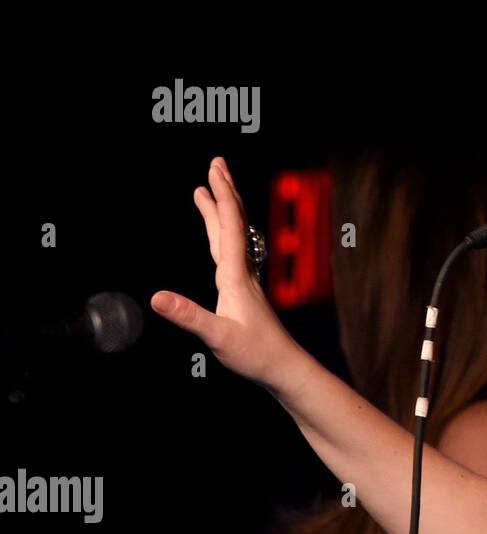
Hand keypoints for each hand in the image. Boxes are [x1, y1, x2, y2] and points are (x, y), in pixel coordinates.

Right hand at [151, 156, 305, 394]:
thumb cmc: (256, 354)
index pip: (229, 227)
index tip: (214, 170)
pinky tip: (218, 237)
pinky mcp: (242, 293)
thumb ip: (188, 316)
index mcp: (235, 276)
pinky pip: (230, 253)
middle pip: (234, 223)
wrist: (283, 368)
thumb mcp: (217, 337)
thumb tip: (156, 297)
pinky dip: (221, 235)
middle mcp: (242, 273)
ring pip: (232, 237)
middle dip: (224, 192)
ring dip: (221, 210)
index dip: (221, 196)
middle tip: (216, 164)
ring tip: (208, 191)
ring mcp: (244, 281)